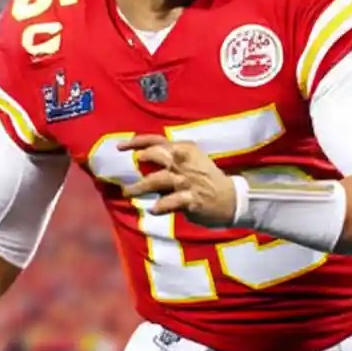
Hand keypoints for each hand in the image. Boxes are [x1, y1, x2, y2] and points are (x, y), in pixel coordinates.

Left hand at [118, 135, 236, 227]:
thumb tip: (141, 161)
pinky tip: (153, 210)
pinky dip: (161, 206)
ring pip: (158, 179)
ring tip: (128, 192)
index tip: (120, 147)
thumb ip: (168, 159)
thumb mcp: (190, 161)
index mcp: (185, 149)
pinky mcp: (192, 200)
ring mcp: (188, 181)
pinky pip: (172, 202)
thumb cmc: (205, 178)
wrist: (231, 198)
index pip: (157, 140)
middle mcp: (185, 163)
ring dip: (140, 186)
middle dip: (141, 160)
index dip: (136, 142)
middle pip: (157, 156)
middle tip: (128, 169)